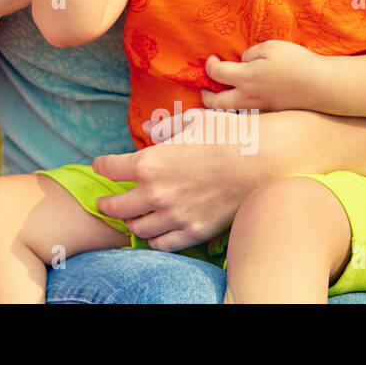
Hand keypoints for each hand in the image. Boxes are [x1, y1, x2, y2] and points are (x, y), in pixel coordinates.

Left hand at [90, 108, 279, 251]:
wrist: (264, 159)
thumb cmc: (227, 134)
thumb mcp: (191, 121)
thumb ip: (164, 127)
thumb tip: (148, 129)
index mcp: (150, 162)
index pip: (110, 169)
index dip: (102, 166)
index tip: (101, 165)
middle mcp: (157, 193)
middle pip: (116, 207)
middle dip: (106, 203)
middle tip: (105, 202)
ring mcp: (175, 215)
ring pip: (137, 228)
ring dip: (130, 221)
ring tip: (131, 217)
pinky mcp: (194, 231)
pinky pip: (163, 244)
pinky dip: (154, 239)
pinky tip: (154, 230)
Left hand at [202, 40, 324, 111]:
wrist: (321, 86)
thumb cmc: (295, 63)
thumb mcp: (269, 48)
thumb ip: (249, 55)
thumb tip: (241, 63)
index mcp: (245, 78)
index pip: (216, 74)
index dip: (210, 65)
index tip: (213, 59)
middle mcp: (248, 97)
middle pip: (216, 104)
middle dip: (206, 97)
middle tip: (204, 90)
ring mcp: (259, 109)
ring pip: (231, 114)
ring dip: (221, 107)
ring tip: (221, 98)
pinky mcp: (271, 115)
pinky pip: (247, 116)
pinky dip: (240, 111)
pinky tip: (243, 103)